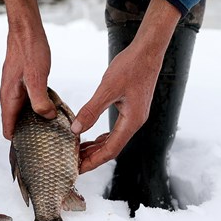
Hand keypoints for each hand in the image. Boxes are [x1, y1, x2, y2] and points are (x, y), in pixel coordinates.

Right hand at [0, 0, 55, 138]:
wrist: (26, 27)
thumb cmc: (29, 49)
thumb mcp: (37, 77)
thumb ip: (40, 100)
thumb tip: (46, 118)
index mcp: (9, 97)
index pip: (8, 128)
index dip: (17, 142)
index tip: (30, 152)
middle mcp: (9, 94)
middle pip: (14, 122)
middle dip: (27, 133)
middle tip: (44, 144)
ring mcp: (15, 87)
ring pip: (21, 111)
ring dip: (32, 121)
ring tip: (49, 131)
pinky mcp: (22, 80)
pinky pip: (27, 101)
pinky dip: (36, 108)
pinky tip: (49, 109)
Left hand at [72, 0, 180, 173]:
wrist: (147, 51)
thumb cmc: (131, 66)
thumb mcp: (108, 88)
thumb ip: (91, 110)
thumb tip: (75, 129)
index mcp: (132, 121)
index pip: (110, 150)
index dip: (93, 161)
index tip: (77, 169)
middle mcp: (135, 122)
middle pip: (111, 148)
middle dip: (92, 157)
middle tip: (73, 164)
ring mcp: (134, 116)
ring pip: (112, 139)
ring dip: (95, 147)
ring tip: (77, 153)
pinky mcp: (131, 108)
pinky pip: (114, 129)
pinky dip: (100, 136)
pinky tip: (89, 137)